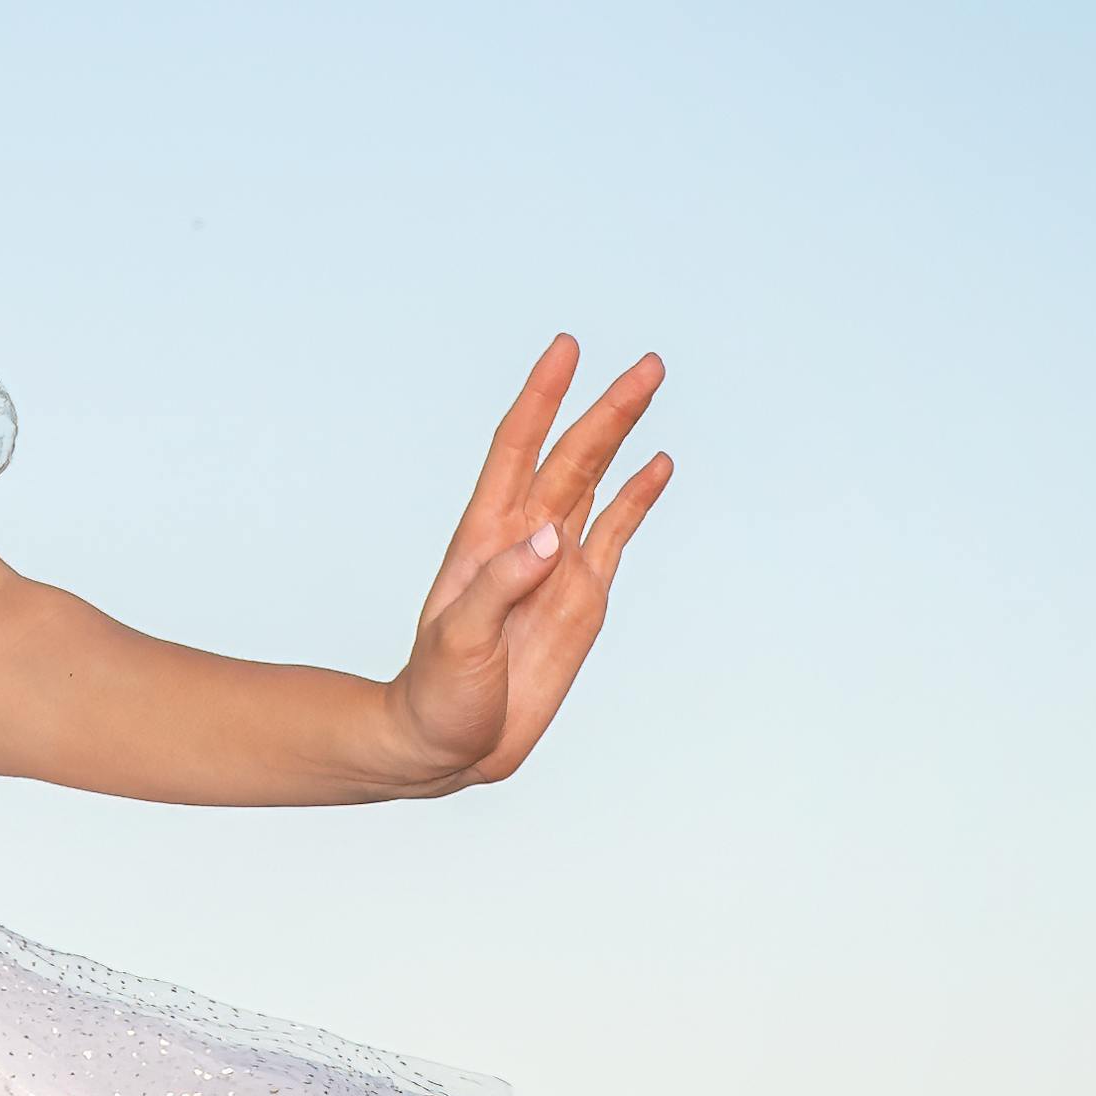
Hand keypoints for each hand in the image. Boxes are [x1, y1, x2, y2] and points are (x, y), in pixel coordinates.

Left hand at [375, 340, 668, 794]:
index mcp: (485, 538)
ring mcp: (558, 566)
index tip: (565, 349)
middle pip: (572, 456)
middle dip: (607, 408)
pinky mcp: (583, 599)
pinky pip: (616, 535)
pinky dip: (638, 499)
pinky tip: (658, 466)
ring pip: (596, 482)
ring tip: (651, 386)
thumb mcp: (459, 641)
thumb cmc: (438, 694)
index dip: (541, 398)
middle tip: (648, 365)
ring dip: (622, 436)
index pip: (517, 450)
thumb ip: (503, 586)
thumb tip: (553, 540)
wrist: (449, 746)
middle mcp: (524, 539)